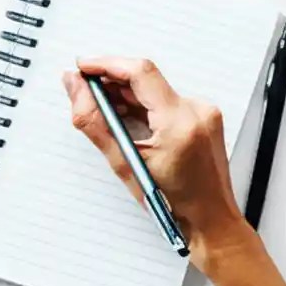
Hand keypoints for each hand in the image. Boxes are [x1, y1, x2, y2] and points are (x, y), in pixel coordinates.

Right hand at [61, 57, 254, 268]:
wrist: (210, 221)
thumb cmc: (173, 203)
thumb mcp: (123, 163)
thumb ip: (93, 121)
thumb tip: (75, 88)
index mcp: (179, 123)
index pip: (140, 73)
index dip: (106, 64)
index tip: (83, 68)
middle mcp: (197, 111)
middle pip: (144, 78)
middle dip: (110, 81)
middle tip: (85, 93)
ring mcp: (203, 112)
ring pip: (153, 88)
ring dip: (125, 94)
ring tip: (104, 112)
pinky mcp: (203, 116)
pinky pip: (165, 98)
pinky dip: (141, 104)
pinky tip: (127, 119)